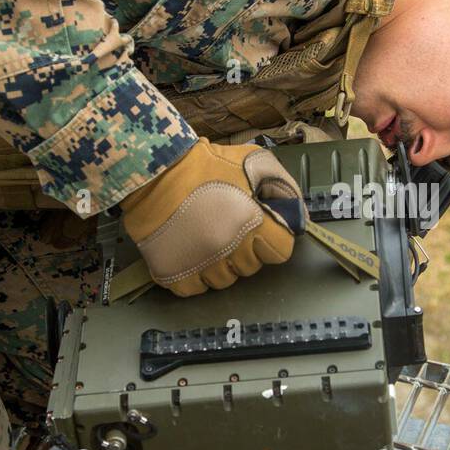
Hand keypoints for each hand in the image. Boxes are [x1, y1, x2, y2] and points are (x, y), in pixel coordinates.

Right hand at [119, 140, 307, 296]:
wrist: (153, 170)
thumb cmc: (205, 164)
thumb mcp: (255, 162)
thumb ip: (284, 189)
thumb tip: (296, 217)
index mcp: (253, 223)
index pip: (281, 252)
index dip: (272, 239)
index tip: (261, 229)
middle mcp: (229, 249)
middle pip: (251, 267)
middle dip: (245, 249)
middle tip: (227, 225)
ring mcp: (200, 264)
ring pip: (225, 280)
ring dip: (220, 263)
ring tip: (206, 236)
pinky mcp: (174, 273)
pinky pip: (196, 288)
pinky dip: (194, 275)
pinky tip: (190, 251)